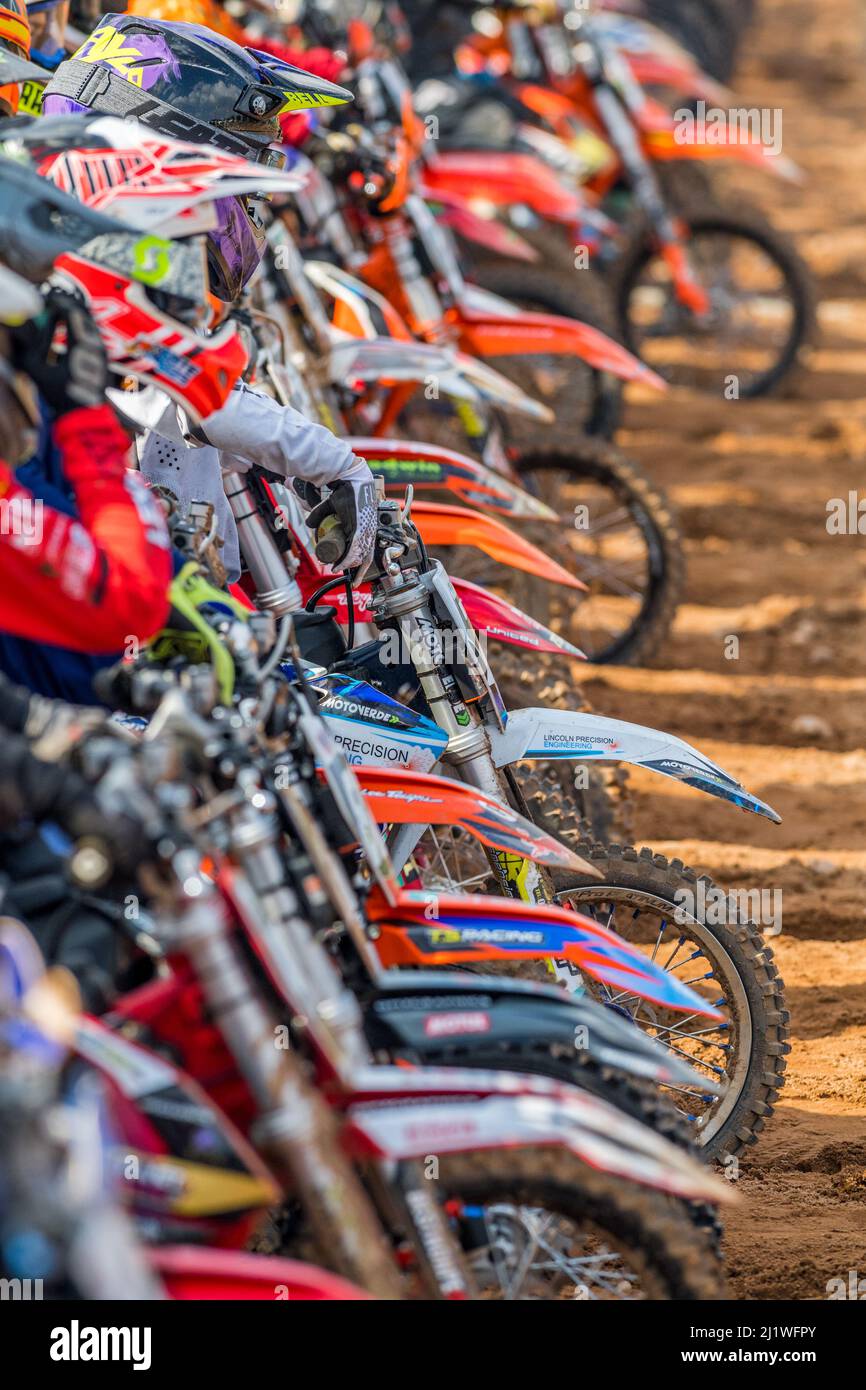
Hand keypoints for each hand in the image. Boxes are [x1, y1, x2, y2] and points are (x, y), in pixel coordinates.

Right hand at [11, 289, 107, 415]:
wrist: (84, 418)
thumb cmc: (60, 396)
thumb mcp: (37, 371)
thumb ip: (25, 347)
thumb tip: (14, 327)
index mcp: (82, 345)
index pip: (72, 311)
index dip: (57, 300)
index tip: (43, 297)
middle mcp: (96, 344)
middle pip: (84, 312)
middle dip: (65, 303)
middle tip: (49, 299)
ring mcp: (103, 350)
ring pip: (90, 321)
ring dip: (73, 313)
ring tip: (56, 310)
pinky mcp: (104, 357)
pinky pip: (92, 332)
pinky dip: (80, 325)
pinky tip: (66, 326)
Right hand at [294, 476, 375, 572]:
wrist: (349, 480)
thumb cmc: (344, 490)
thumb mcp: (330, 506)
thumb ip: (319, 514)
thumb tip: (310, 524)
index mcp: (366, 527)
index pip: (364, 549)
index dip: (356, 560)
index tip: (347, 568)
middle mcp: (369, 530)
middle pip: (365, 556)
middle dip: (356, 569)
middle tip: (346, 575)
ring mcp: (366, 530)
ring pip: (359, 555)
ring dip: (347, 565)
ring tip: (335, 569)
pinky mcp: (360, 529)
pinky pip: (355, 550)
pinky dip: (346, 560)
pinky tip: (339, 566)